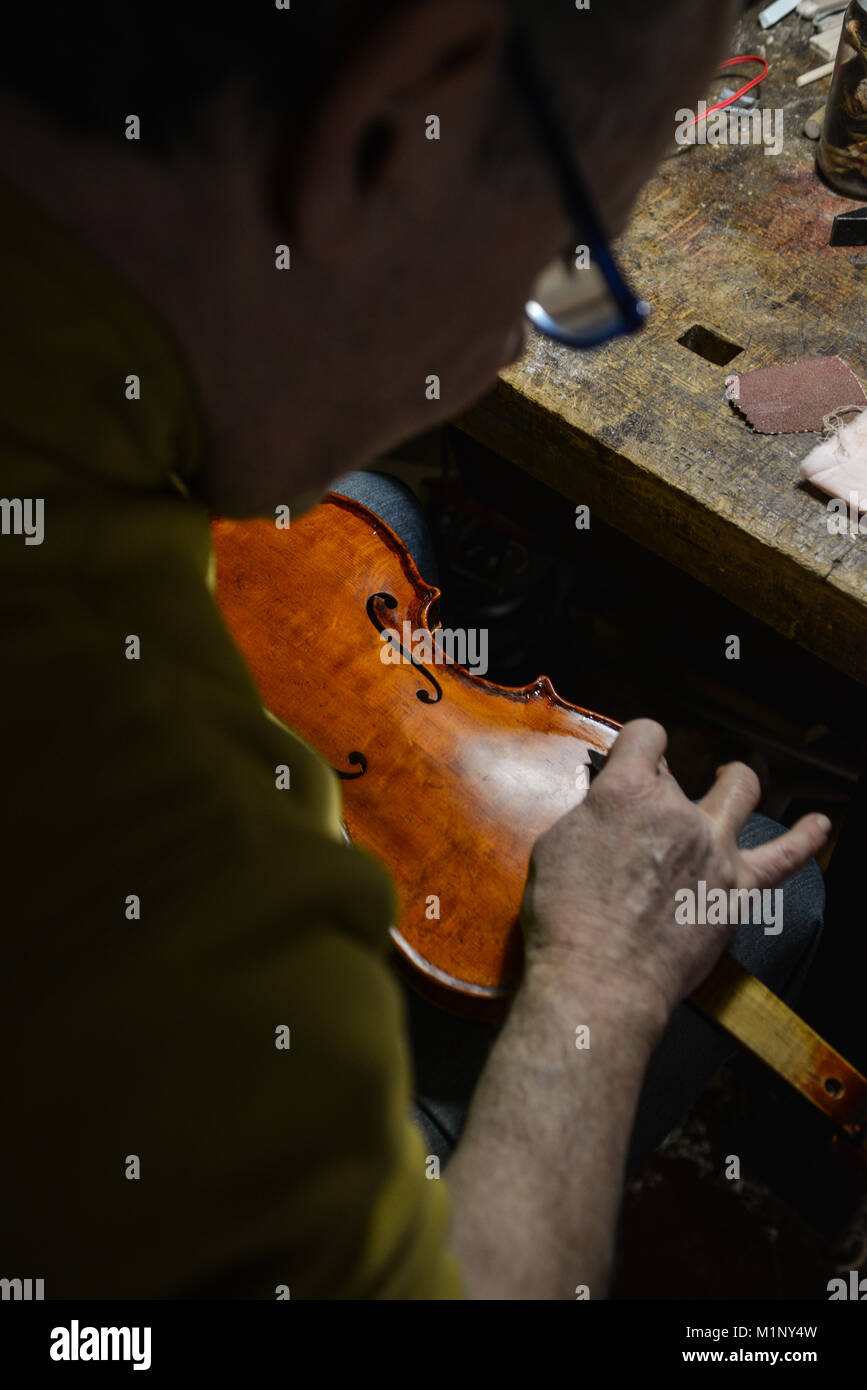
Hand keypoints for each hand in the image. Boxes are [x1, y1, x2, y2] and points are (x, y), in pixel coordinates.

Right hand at [521, 719, 829, 1025]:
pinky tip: (819, 826)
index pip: (645, 735)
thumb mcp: (556, 846)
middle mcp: (677, 812)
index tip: (631, 756)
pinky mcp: (736, 890)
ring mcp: (714, 849)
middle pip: (679, 774)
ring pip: (740, 791)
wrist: (601, 978)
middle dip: (660, 784)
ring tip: (730, 779)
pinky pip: (784, 858)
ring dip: (733, 781)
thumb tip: (606, 809)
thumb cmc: (567, 919)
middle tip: (642, 816)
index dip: (638, 743)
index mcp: (627, 793)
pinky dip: (805, 839)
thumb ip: (590, 816)